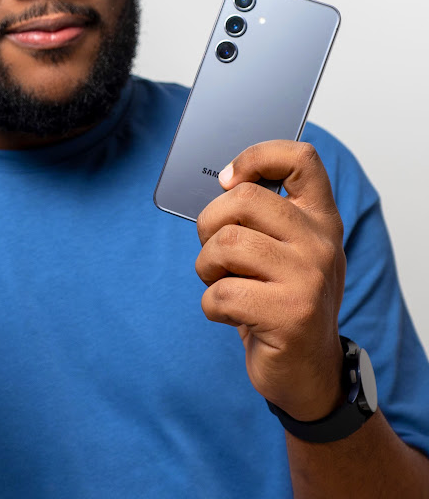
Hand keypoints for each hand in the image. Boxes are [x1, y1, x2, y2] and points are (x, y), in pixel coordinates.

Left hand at [194, 141, 345, 421]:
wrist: (306, 371)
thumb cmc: (279, 300)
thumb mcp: (283, 251)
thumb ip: (263, 216)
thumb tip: (222, 181)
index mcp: (320, 219)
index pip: (299, 158)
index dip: (256, 156)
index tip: (228, 179)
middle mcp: (320, 242)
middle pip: (243, 198)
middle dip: (209, 225)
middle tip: (216, 252)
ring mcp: (309, 278)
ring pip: (225, 244)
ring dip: (207, 268)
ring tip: (223, 284)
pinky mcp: (290, 314)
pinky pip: (221, 293)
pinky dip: (212, 306)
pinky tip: (232, 315)